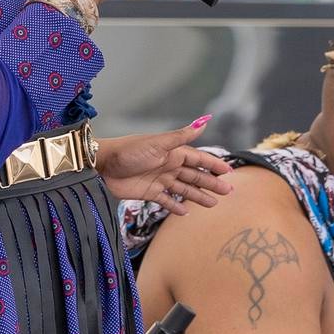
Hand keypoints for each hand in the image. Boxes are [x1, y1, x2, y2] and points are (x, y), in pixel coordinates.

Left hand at [96, 129, 228, 213]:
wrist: (103, 166)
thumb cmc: (129, 151)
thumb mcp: (159, 143)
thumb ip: (182, 136)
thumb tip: (204, 121)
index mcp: (173, 153)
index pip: (199, 159)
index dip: (214, 165)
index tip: (229, 172)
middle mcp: (169, 166)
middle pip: (195, 176)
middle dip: (211, 183)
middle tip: (228, 192)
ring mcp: (159, 180)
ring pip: (184, 189)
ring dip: (198, 195)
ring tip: (213, 204)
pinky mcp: (148, 193)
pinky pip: (166, 200)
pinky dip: (175, 206)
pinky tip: (185, 212)